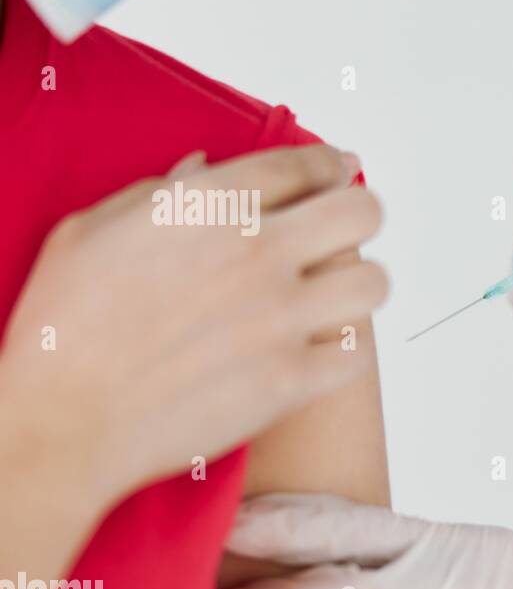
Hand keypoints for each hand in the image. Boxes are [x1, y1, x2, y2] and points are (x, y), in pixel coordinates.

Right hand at [0, 146, 387, 504]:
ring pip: (373, 283)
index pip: (304, 164)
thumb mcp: (90, 234)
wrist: (64, 424)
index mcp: (209, 207)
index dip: (329, 165)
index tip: (339, 169)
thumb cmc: (63, 331)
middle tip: (345, 230)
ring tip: (336, 295)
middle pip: (362, 212)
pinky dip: (344, 351)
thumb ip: (157, 194)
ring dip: (358, 286)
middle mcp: (258, 254)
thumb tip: (203, 168)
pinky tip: (321, 350)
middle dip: (359, 213)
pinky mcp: (292, 380)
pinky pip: (356, 353)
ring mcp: (281, 319)